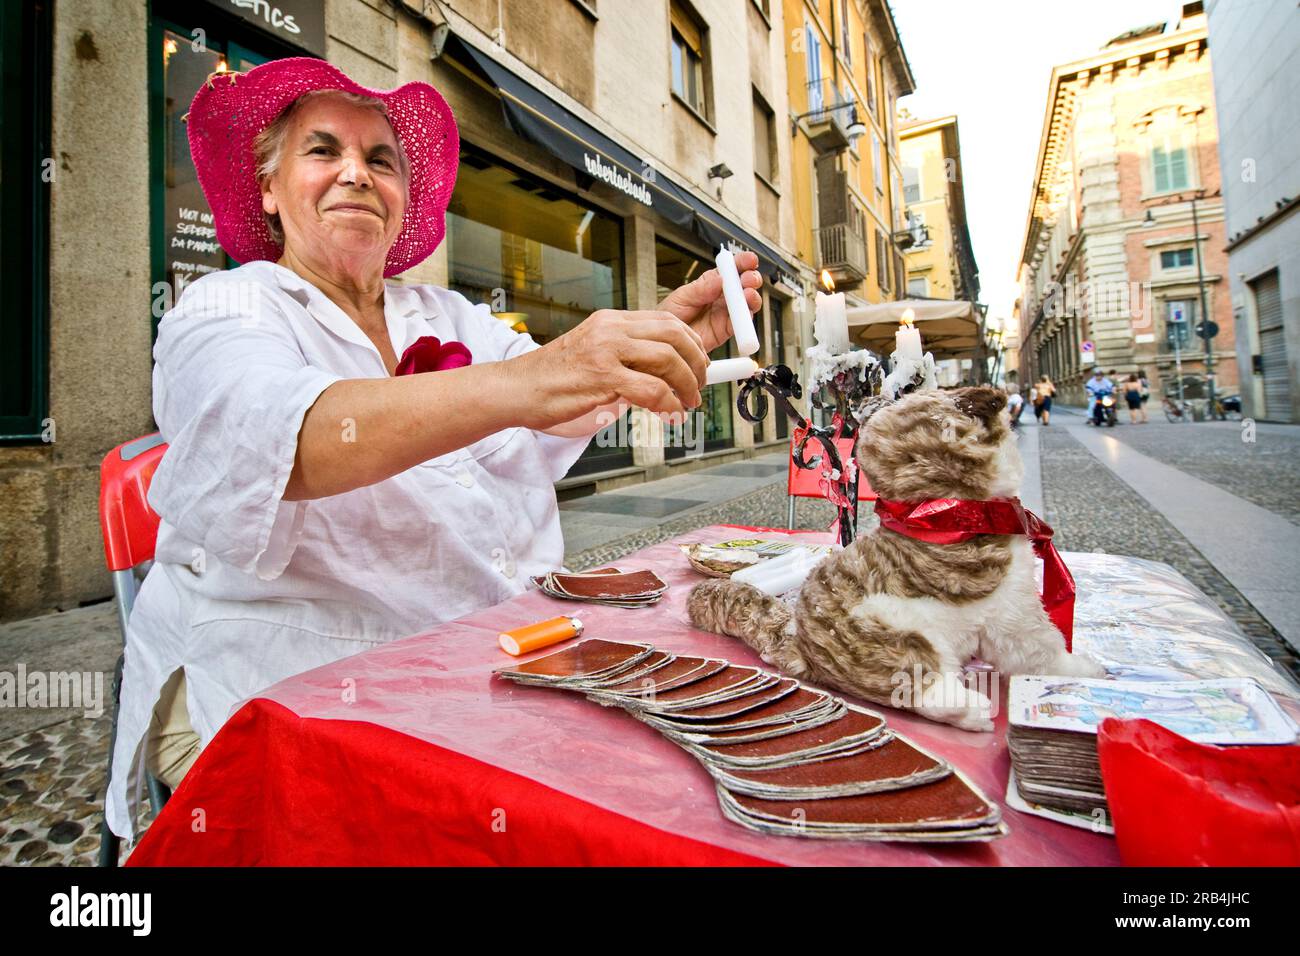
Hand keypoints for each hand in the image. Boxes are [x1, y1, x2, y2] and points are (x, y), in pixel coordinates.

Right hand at [517, 309, 709, 428]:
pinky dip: (669, 404)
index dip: (692, 342)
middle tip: (699, 385)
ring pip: (668, 359)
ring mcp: (607, 350)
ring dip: (687, 385)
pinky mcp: (603, 375)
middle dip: (696, 363)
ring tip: (688, 403)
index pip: (667, 320)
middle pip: (675, 335)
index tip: (699, 363)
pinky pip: (652, 388)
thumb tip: (659, 374)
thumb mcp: (593, 355)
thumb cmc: (552, 379)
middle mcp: (611, 329)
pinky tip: (670, 414)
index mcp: (611, 321)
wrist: (516, 388)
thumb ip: (624, 357)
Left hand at [656, 250, 763, 353]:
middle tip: (749, 279)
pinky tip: (744, 314)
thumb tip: (720, 279)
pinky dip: (745, 319)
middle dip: (751, 279)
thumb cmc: (670, 316)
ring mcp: (726, 313)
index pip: (730, 269)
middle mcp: (722, 297)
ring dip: (752, 298)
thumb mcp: (682, 297)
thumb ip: (701, 290)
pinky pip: (740, 324)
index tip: (750, 260)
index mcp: (712, 283)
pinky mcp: (726, 330)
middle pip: (744, 285)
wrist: (666, 340)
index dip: (742, 263)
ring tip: (748, 295)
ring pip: (747, 303)